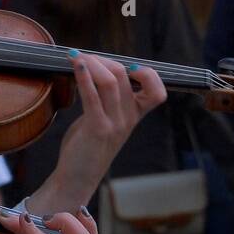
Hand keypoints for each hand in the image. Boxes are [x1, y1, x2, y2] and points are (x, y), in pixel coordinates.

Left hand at [29, 53, 165, 213]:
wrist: (78, 177)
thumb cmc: (88, 146)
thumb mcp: (103, 120)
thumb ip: (105, 100)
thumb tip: (95, 71)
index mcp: (134, 116)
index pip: (157, 91)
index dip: (147, 73)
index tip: (126, 65)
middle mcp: (128, 119)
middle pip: (124, 76)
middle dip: (104, 60)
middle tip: (85, 56)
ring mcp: (114, 124)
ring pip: (111, 82)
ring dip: (93, 63)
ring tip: (77, 57)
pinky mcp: (97, 129)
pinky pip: (93, 96)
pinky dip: (84, 77)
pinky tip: (75, 64)